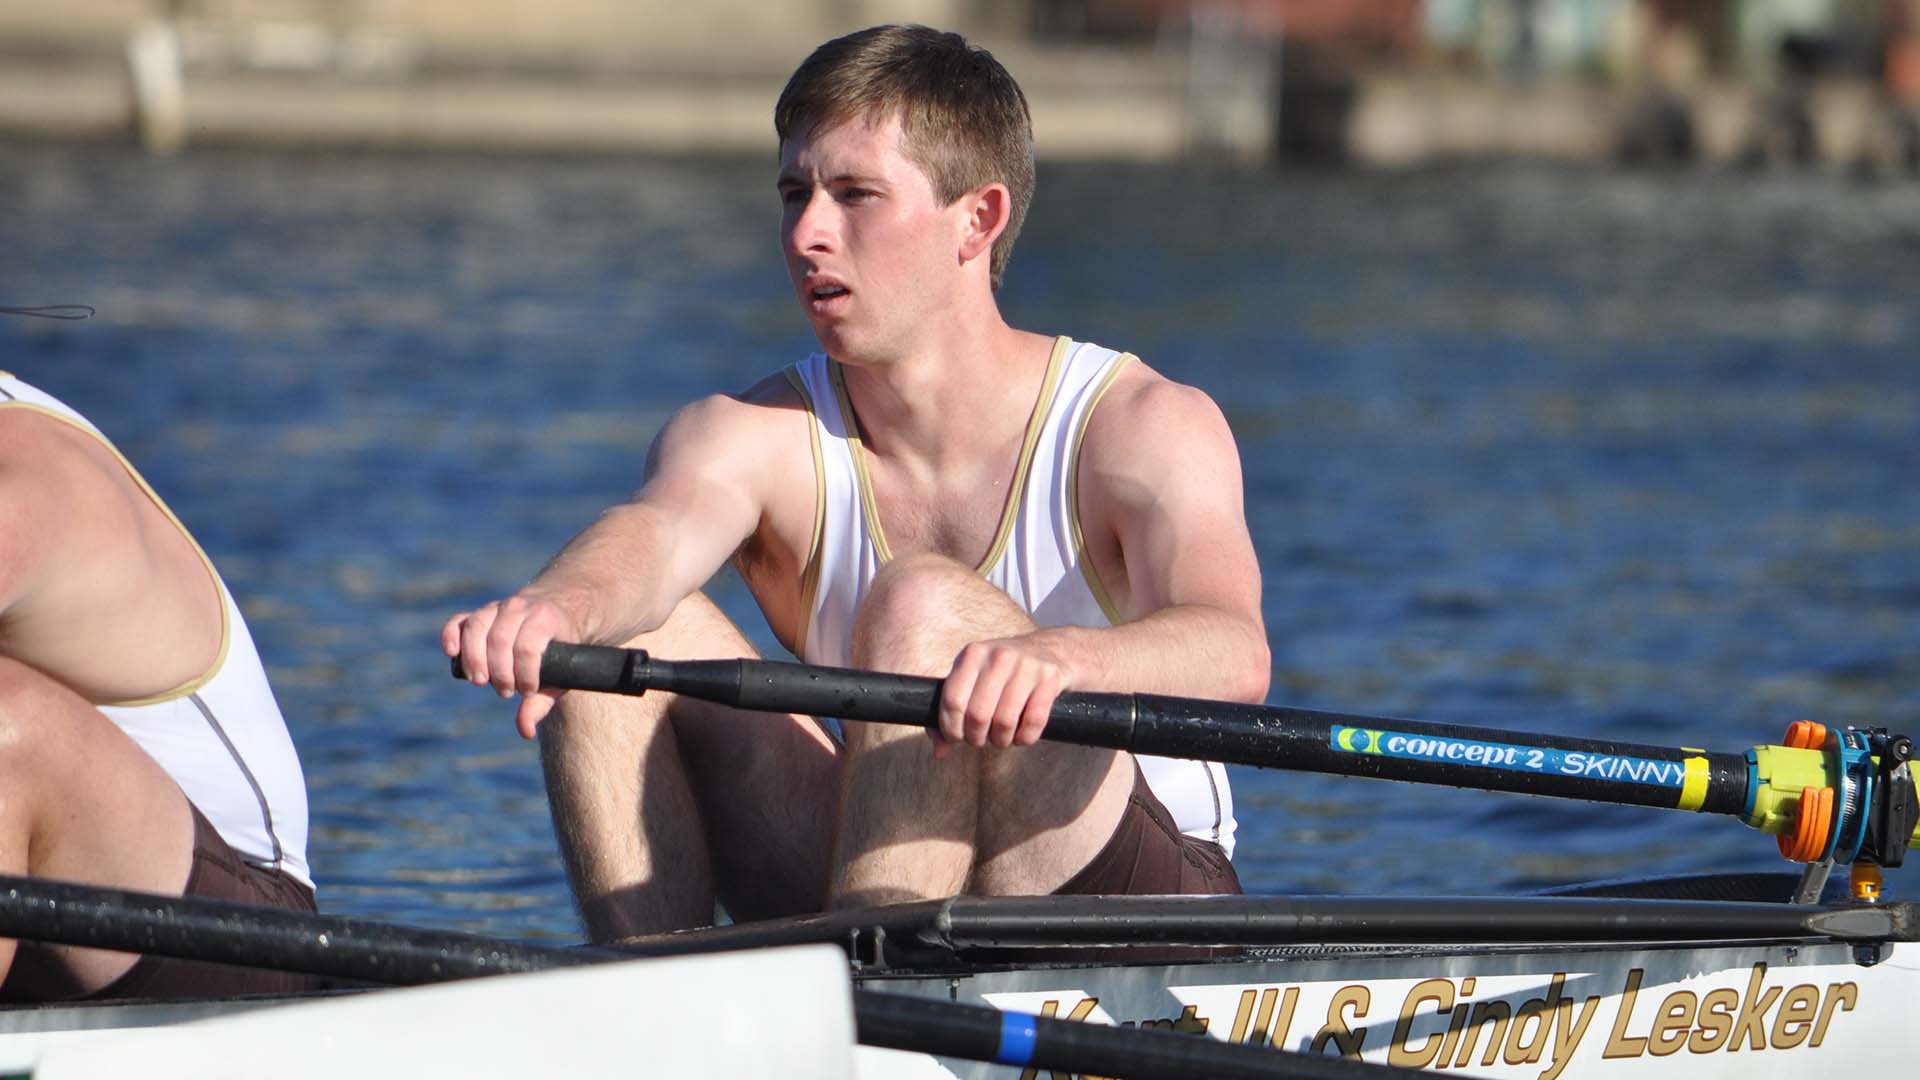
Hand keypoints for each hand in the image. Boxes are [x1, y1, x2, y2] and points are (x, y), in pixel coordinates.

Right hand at [441, 594, 580, 739]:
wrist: (557, 612)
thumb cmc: (558, 650)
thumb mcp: (559, 674)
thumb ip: (542, 702)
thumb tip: (525, 731)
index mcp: (544, 618)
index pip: (528, 646)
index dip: (525, 673)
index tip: (528, 691)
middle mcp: (519, 608)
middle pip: (500, 639)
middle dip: (500, 672)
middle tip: (506, 692)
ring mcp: (497, 608)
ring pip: (477, 627)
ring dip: (474, 658)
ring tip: (481, 682)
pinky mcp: (480, 614)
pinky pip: (460, 621)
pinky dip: (451, 634)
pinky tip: (451, 652)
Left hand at [934, 636, 1070, 756]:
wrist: (1049, 651)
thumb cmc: (1002, 674)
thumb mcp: (973, 681)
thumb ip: (952, 713)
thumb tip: (940, 752)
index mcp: (973, 654)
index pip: (952, 701)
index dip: (951, 728)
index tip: (957, 737)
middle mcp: (998, 655)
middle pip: (978, 715)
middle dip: (976, 737)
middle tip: (981, 739)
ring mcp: (1026, 665)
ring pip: (1005, 722)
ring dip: (1001, 740)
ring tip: (1001, 738)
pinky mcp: (1050, 677)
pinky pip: (1034, 722)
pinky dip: (1025, 738)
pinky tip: (1021, 735)